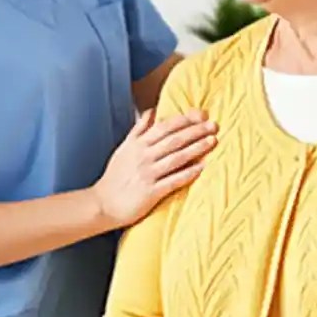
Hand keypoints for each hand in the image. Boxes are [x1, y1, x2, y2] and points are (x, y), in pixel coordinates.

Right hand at [91, 108, 217, 227]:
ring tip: (212, 141)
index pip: (165, 127)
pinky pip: (173, 180)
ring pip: (176, 158)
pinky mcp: (151, 192)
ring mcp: (147, 174)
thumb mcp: (124, 148)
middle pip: (174, 140)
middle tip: (214, 125)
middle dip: (196, 131)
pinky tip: (202, 168)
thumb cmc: (115, 176)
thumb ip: (139, 130)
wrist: (102, 204)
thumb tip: (152, 112)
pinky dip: (188, 173)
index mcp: (138, 144)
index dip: (184, 120)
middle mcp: (143, 157)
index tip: (201, 115)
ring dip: (196, 148)